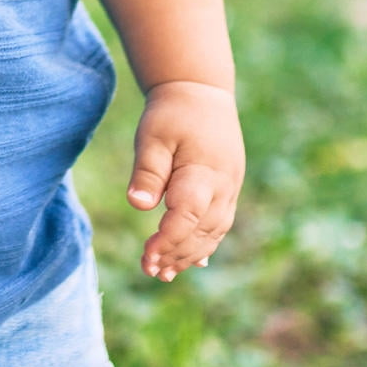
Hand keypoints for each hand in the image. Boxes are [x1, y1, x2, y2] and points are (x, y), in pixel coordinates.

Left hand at [126, 79, 243, 281]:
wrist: (201, 92)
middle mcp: (223, 186)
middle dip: (176, 255)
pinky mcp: (227, 190)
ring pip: (213, 232)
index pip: (188, 216)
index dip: (168, 240)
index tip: (146, 256)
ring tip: (163, 273)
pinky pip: (219, 224)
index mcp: (203, 172)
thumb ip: (147, 170)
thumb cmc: (172, 113)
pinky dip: (204, 244)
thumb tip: (137, 205)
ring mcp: (229, 190)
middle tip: (148, 270)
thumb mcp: (152, 135)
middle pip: (203, 231)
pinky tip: (190, 262)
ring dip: (190, 255)